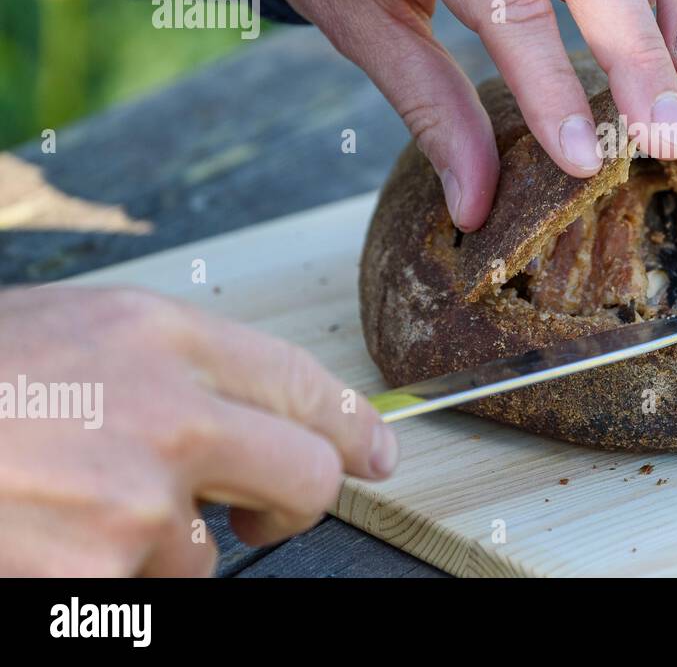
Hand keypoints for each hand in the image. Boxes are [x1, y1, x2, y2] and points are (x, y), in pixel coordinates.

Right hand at [0, 287, 397, 575]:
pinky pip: (138, 602)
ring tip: (64, 517)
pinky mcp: (93, 584)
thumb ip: (164, 366)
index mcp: (160, 335)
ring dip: (149, 558)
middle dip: (294, 505)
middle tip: (263, 518)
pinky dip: (98, 593)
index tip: (377, 453)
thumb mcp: (69, 331)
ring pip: (201, 561)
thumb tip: (239, 417)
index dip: (352, 425)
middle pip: (304, 475)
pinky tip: (42, 549)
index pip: (302, 380)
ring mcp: (132, 505)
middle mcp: (167, 414)